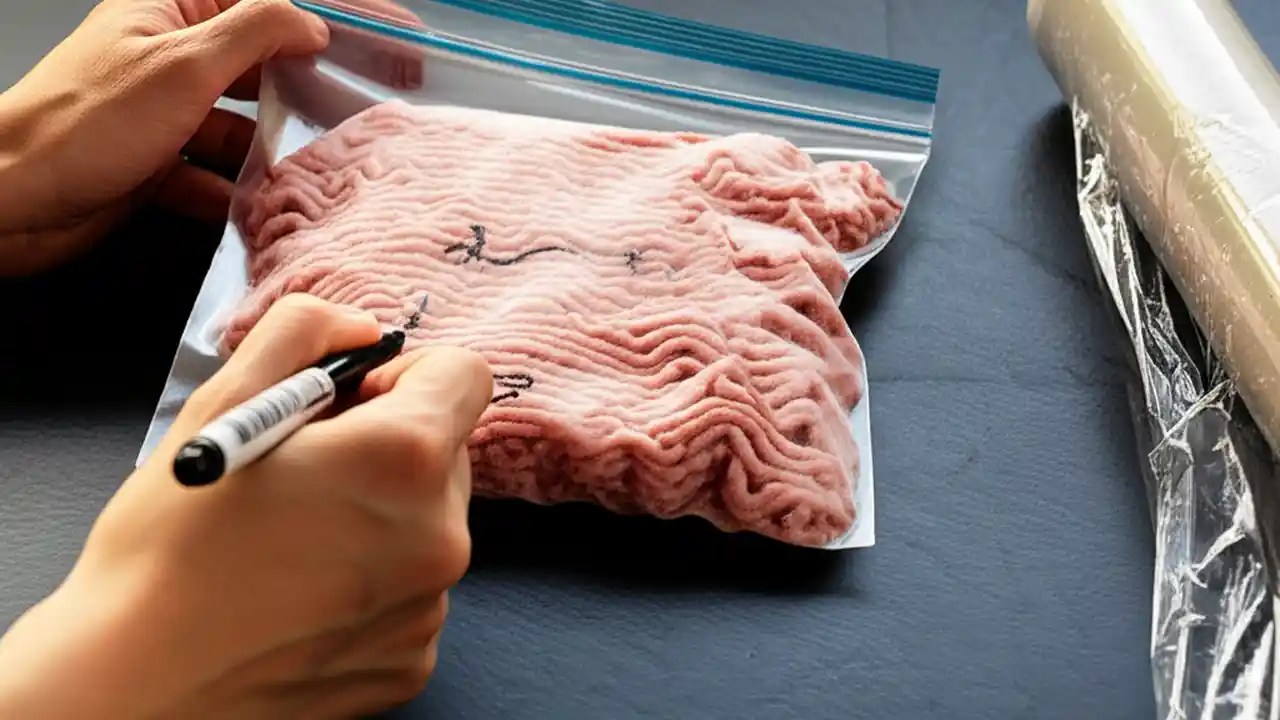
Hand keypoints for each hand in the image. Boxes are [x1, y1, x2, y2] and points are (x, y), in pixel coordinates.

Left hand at [0, 0, 329, 274]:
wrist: (14, 200)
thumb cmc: (85, 124)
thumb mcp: (186, 65)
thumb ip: (257, 32)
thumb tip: (310, 23)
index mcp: (166, 11)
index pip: (252, 2)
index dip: (308, 18)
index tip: (361, 39)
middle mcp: (164, 58)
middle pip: (250, 66)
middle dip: (292, 92)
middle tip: (339, 111)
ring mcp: (159, 113)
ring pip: (235, 127)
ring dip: (263, 152)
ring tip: (297, 170)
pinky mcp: (153, 165)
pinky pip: (209, 174)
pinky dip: (230, 192)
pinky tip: (251, 206)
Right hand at [0, 295, 492, 717]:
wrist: (132, 685)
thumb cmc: (165, 550)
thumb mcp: (220, 404)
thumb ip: (305, 333)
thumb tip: (365, 327)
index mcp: (405, 459)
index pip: (465, 375)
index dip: (403, 376)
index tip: (351, 403)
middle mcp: (441, 535)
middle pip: (447, 454)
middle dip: (387, 448)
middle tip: (305, 476)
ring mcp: (430, 607)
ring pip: (427, 526)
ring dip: (379, 519)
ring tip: (292, 543)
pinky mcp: (412, 661)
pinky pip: (412, 594)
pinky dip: (371, 585)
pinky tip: (302, 596)